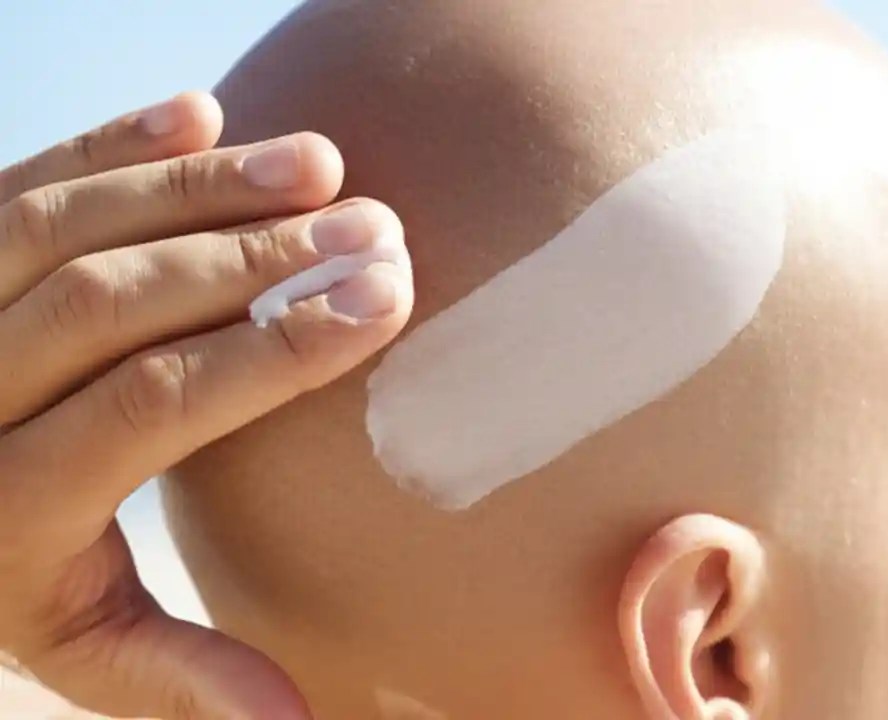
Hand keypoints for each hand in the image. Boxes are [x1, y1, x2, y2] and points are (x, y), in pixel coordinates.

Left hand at [0, 93, 413, 718]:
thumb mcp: (77, 641)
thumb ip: (179, 677)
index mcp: (4, 507)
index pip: (155, 403)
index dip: (273, 349)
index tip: (381, 301)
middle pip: (113, 302)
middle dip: (259, 260)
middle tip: (375, 225)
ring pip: (62, 226)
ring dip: (200, 186)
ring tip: (317, 161)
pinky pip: (16, 179)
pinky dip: (109, 142)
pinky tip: (200, 111)